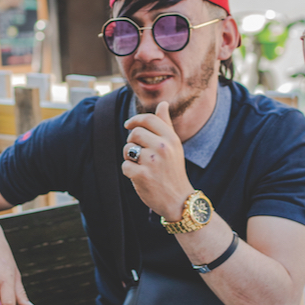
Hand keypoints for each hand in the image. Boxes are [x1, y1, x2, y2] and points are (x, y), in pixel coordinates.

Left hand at [122, 101, 192, 219]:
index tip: (128, 125)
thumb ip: (166, 125)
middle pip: (135, 133)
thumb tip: (163, 103)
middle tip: (139, 153)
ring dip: (129, 157)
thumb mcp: (174, 146)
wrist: (179, 201)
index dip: (135, 120)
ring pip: (127, 149)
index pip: (149, 119)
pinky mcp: (142, 175)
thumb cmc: (174, 171)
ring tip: (141, 166)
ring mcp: (152, 161)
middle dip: (132, 141)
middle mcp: (163, 147)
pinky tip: (140, 177)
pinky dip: (129, 172)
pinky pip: (125, 165)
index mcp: (171, 139)